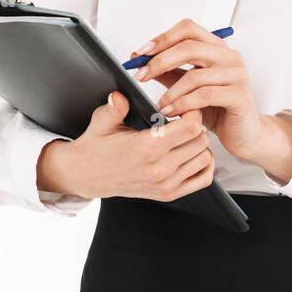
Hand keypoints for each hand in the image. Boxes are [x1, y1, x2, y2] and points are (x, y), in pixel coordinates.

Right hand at [38, 91, 214, 201]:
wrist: (87, 175)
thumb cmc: (97, 145)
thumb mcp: (102, 122)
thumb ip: (113, 108)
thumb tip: (119, 97)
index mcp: (147, 148)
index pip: (191, 127)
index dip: (191, 112)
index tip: (182, 108)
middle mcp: (159, 169)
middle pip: (201, 141)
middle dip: (196, 126)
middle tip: (183, 119)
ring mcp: (165, 185)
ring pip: (205, 158)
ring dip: (199, 144)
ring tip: (184, 136)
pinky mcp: (169, 194)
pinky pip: (203, 179)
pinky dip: (203, 164)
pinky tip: (189, 153)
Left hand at [132, 18, 266, 161]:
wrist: (245, 134)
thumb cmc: (218, 108)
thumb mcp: (187, 88)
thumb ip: (169, 73)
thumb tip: (141, 62)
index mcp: (216, 48)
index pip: (188, 29)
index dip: (162, 38)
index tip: (141, 53)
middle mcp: (229, 56)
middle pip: (190, 46)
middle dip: (160, 61)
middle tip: (142, 75)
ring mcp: (237, 74)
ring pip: (195, 75)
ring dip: (171, 91)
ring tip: (160, 105)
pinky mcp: (240, 95)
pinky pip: (205, 95)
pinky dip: (183, 104)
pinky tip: (172, 112)